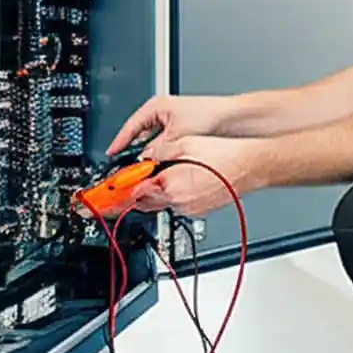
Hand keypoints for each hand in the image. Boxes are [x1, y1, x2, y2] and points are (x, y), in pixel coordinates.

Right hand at [106, 94, 235, 155]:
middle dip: (137, 153)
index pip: (129, 127)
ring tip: (149, 168)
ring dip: (152, 156)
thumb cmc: (209, 116)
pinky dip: (164, 155)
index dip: (119, 143)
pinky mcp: (182, 132)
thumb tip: (144, 162)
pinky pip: (165, 146)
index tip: (110, 155)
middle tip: (131, 168)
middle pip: (140, 137)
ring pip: (154, 144)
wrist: (233, 119)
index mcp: (155, 107)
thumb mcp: (175, 136)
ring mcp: (172, 122)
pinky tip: (165, 165)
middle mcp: (162, 113)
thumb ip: (156, 150)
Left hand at [129, 136, 268, 216]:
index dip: (117, 192)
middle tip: (116, 192)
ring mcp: (190, 208)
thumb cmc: (224, 155)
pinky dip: (171, 195)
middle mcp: (179, 202)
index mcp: (171, 187)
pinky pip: (178, 203)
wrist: (250, 165)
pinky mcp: (199, 209)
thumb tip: (144, 157)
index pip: (135, 192)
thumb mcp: (184, 143)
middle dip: (131, 194)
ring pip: (161, 203)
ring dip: (152, 193)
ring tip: (150, 179)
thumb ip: (158, 152)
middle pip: (145, 202)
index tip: (103, 196)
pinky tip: (175, 182)